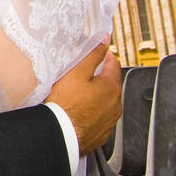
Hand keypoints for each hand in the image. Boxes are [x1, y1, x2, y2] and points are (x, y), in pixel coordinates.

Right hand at [45, 40, 121, 154]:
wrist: (60, 134)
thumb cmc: (66, 104)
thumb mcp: (77, 72)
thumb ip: (92, 54)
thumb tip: (104, 40)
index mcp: (111, 87)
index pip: (114, 65)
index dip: (106, 56)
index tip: (101, 53)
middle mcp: (115, 105)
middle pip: (111, 84)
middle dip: (101, 77)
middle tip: (86, 73)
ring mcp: (109, 121)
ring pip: (106, 102)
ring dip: (97, 96)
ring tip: (80, 94)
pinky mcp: (101, 134)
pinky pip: (99, 118)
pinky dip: (93, 113)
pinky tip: (79, 111)